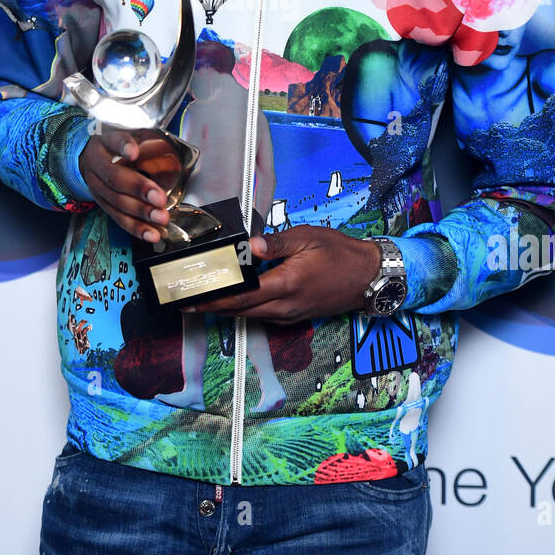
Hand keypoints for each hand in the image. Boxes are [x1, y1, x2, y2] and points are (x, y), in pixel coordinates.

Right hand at [78, 126, 176, 244]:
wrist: (89, 158)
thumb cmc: (116, 145)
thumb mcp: (128, 134)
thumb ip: (144, 139)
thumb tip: (171, 151)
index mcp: (104, 142)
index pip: (113, 141)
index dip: (123, 146)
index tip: (133, 152)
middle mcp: (96, 165)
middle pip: (115, 178)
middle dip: (139, 189)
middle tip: (160, 198)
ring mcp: (96, 187)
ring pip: (117, 202)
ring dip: (141, 213)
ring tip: (161, 218)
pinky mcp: (102, 204)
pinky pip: (118, 218)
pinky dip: (137, 228)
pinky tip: (153, 234)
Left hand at [187, 225, 382, 321]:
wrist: (369, 277)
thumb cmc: (341, 254)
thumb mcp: (308, 238)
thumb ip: (276, 243)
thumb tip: (248, 246)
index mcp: (286, 284)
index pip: (240, 296)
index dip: (212, 299)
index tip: (190, 297)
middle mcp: (285, 306)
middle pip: (239, 311)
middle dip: (210, 307)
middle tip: (185, 301)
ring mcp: (290, 314)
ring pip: (249, 316)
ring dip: (224, 310)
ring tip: (201, 301)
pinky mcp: (294, 316)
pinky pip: (262, 316)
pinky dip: (243, 310)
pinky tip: (233, 300)